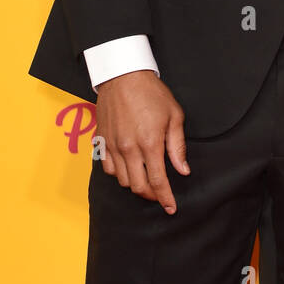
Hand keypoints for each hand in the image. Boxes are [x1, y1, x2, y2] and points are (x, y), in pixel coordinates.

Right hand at [94, 70, 188, 213]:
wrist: (123, 75)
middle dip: (151, 195)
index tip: (171, 208)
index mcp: (149, 143)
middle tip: (161, 194)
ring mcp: (112, 146)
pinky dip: (120, 174)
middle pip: (138, 187)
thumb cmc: (151, 93)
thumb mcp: (174, 116)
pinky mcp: (101, 141)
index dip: (165, 198)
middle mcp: (128, 148)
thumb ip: (177, 146)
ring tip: (147, 179)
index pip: (158, 181)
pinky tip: (130, 168)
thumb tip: (182, 170)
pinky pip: (109, 168)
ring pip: (123, 180)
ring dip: (136, 185)